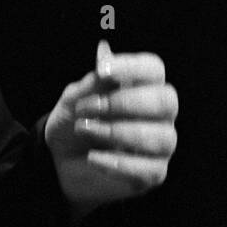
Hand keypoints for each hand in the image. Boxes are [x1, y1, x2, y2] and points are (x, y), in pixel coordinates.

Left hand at [44, 39, 177, 219]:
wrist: (61, 160)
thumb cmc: (76, 121)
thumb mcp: (75, 99)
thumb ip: (93, 82)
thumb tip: (105, 54)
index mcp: (143, 86)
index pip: (153, 69)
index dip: (131, 67)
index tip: (102, 71)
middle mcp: (159, 113)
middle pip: (166, 100)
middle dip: (124, 103)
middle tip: (88, 108)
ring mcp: (161, 143)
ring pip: (161, 137)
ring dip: (118, 133)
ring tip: (86, 130)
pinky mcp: (154, 172)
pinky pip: (148, 168)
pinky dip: (117, 163)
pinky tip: (93, 158)